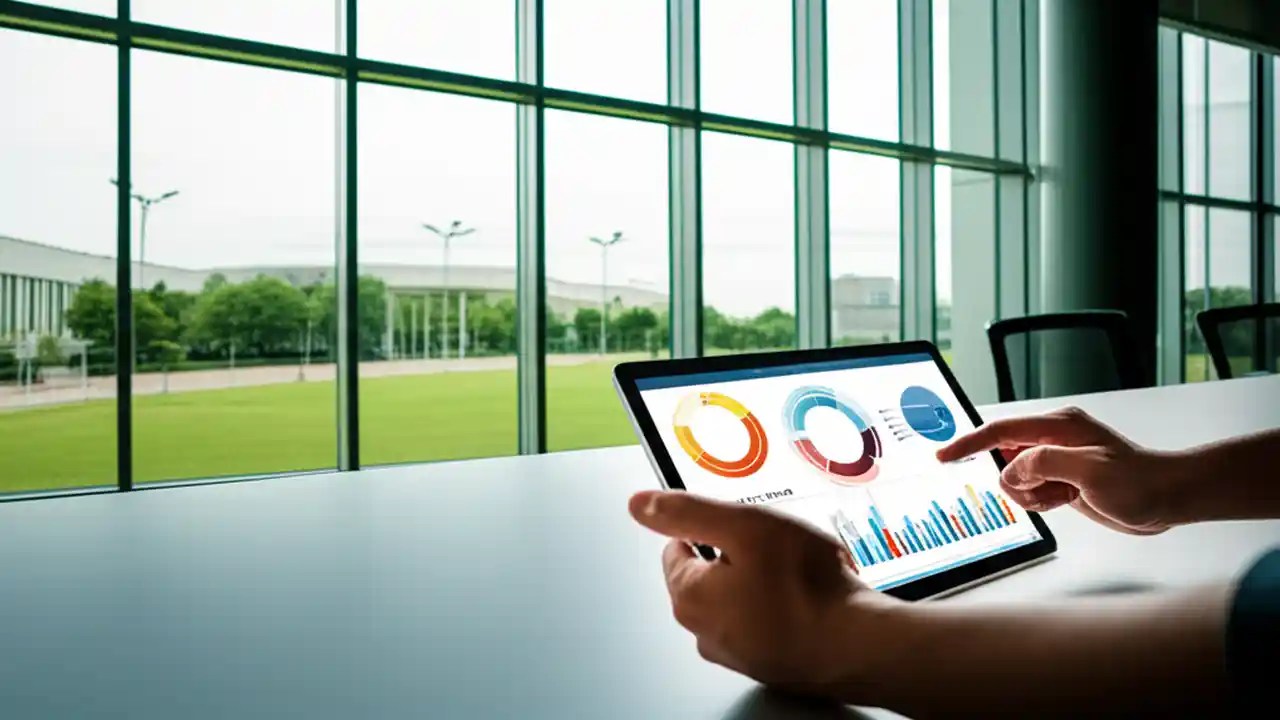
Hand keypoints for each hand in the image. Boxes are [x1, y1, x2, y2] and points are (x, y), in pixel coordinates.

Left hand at [628, 490, 899, 698]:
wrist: (861, 646)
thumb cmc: (805, 587)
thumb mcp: (744, 527)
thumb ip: (688, 512)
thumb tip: (639, 504)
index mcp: (689, 597)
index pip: (677, 547)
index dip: (713, 528)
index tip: (745, 527)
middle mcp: (705, 633)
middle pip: (711, 574)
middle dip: (742, 556)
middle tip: (779, 549)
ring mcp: (739, 655)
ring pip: (741, 599)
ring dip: (766, 582)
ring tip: (801, 575)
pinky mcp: (771, 666)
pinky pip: (768, 623)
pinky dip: (785, 609)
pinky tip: (812, 600)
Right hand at [936, 406, 1177, 534]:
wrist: (1169, 498)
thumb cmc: (1139, 482)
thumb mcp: (1089, 472)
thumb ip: (1044, 464)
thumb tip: (1012, 470)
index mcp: (1058, 426)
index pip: (1000, 431)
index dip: (969, 444)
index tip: (944, 456)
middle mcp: (1054, 439)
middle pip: (1005, 457)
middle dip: (1014, 481)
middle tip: (1046, 491)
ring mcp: (1058, 458)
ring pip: (1016, 478)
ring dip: (1030, 495)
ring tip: (1062, 497)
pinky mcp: (1062, 477)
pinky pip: (1031, 490)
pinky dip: (1040, 501)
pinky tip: (1065, 501)